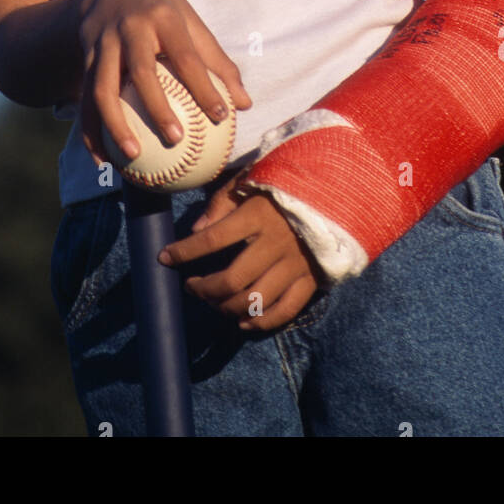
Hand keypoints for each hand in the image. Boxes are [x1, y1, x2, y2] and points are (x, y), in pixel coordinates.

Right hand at [75, 0, 252, 166]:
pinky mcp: (84, 59)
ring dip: (114, 125)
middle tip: (176, 139)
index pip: (186, 57)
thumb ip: (217, 62)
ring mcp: (102, 43)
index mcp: (163, 17)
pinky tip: (103, 160)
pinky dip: (90, 131)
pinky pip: (84, 100)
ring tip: (132, 156)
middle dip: (157, 106)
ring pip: (102, 88)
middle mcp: (129, 28)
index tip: (220, 117)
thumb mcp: (192, 25)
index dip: (203, 86)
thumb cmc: (164, 15)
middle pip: (141, 71)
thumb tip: (245, 105)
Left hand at [157, 175, 324, 331]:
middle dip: (203, 289)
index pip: (211, 240)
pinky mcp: (311, 280)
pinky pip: (284, 311)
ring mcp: (295, 264)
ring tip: (213, 301)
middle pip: (230, 281)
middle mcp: (275, 243)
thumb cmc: (285, 185)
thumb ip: (221, 203)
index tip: (165, 257)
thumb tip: (195, 231)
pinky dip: (260, 323)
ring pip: (254, 301)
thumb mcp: (251, 180)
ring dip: (226, 308)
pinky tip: (242, 322)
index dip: (184, 252)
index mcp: (257, 214)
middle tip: (192, 286)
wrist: (337, 191)